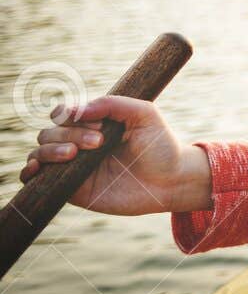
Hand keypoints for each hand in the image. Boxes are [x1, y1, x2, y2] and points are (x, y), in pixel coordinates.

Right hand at [17, 96, 212, 214]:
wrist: (172, 181)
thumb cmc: (161, 146)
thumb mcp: (145, 115)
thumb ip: (114, 104)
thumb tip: (76, 110)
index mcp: (95, 124)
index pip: (64, 113)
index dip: (68, 113)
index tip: (95, 121)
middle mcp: (80, 143)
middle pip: (51, 132)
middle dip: (70, 133)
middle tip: (100, 142)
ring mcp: (74, 166)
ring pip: (41, 151)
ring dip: (51, 150)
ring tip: (74, 154)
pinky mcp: (71, 188)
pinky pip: (38, 179)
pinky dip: (29, 171)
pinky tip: (37, 168)